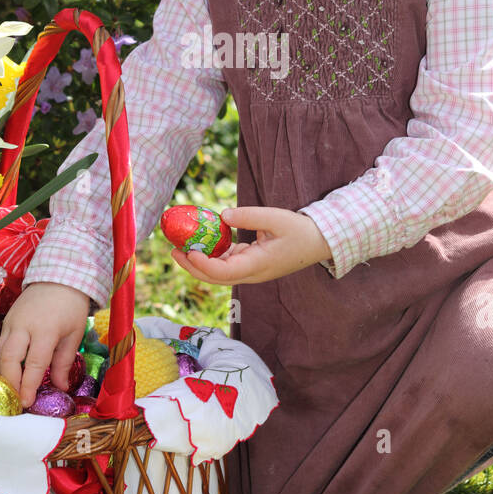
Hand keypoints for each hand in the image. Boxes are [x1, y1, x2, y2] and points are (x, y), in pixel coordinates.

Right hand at [0, 282, 89, 408]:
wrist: (58, 277)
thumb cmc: (71, 307)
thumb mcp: (74, 333)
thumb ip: (64, 361)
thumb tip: (60, 387)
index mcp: (46, 329)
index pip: (34, 363)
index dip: (29, 385)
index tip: (27, 403)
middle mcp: (24, 326)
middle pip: (10, 359)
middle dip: (10, 384)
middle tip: (14, 403)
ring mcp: (12, 323)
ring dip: (1, 376)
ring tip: (6, 395)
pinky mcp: (6, 321)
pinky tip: (2, 377)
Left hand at [169, 206, 332, 285]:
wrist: (319, 242)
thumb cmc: (300, 231)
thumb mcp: (276, 218)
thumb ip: (249, 216)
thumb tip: (222, 215)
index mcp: (257, 266)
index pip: (223, 273)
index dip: (202, 265)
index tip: (188, 251)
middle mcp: (251, 273)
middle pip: (215, 277)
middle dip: (192, 266)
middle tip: (173, 249)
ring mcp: (251, 270)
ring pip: (219, 272)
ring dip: (199, 261)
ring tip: (181, 244)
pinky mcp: (251, 263)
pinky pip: (227, 263)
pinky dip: (212, 254)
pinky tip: (202, 241)